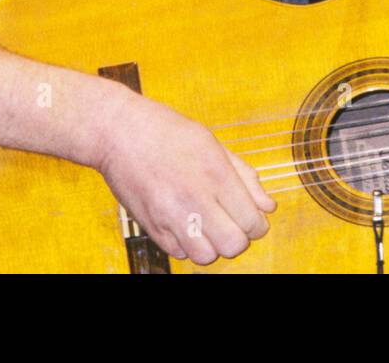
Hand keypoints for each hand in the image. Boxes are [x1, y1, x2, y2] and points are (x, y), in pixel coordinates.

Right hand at [95, 91, 275, 264]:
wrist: (119, 132)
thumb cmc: (167, 132)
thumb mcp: (214, 144)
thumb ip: (244, 176)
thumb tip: (268, 206)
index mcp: (216, 174)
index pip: (252, 221)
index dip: (257, 224)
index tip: (252, 218)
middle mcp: (194, 198)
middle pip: (233, 245)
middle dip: (239, 238)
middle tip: (232, 223)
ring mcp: (170, 216)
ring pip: (206, 257)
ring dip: (213, 246)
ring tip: (209, 226)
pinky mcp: (151, 227)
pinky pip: (180, 254)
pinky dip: (188, 245)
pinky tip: (187, 224)